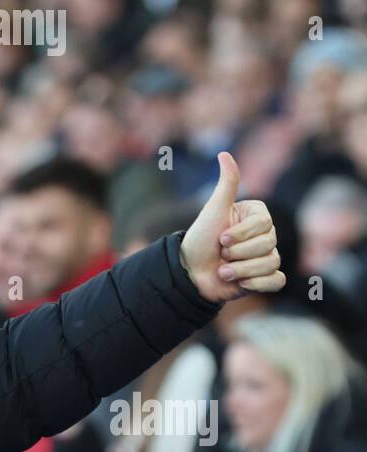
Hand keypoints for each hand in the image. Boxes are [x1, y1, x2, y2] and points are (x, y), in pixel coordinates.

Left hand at [180, 152, 285, 302]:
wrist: (189, 273)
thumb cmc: (200, 240)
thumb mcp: (213, 210)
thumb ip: (226, 184)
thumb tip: (224, 154)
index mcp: (257, 217)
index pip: (264, 225)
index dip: (240, 235)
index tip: (220, 239)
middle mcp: (265, 235)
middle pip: (268, 244)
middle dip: (237, 253)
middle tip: (221, 255)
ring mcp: (266, 257)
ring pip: (271, 263)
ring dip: (241, 270)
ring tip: (223, 271)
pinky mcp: (264, 278)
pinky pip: (276, 281)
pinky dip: (258, 284)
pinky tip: (241, 283)